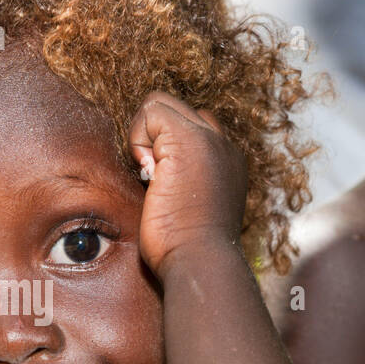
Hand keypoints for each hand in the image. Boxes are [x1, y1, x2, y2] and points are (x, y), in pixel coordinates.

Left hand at [128, 91, 248, 278]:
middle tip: (151, 176)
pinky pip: (151, 110)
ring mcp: (209, 139)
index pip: (191, 126)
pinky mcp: (188, 140)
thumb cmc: (186, 248)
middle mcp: (223, 145)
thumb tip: (153, 169)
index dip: (162, 147)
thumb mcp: (190, 208)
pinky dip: (137, 137)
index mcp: (227, 162)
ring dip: (144, 135)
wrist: (200, 260)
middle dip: (151, 135)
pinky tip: (148, 173)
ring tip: (151, 175)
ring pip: (160, 103)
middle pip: (175, 108)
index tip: (160, 183)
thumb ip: (182, 181)